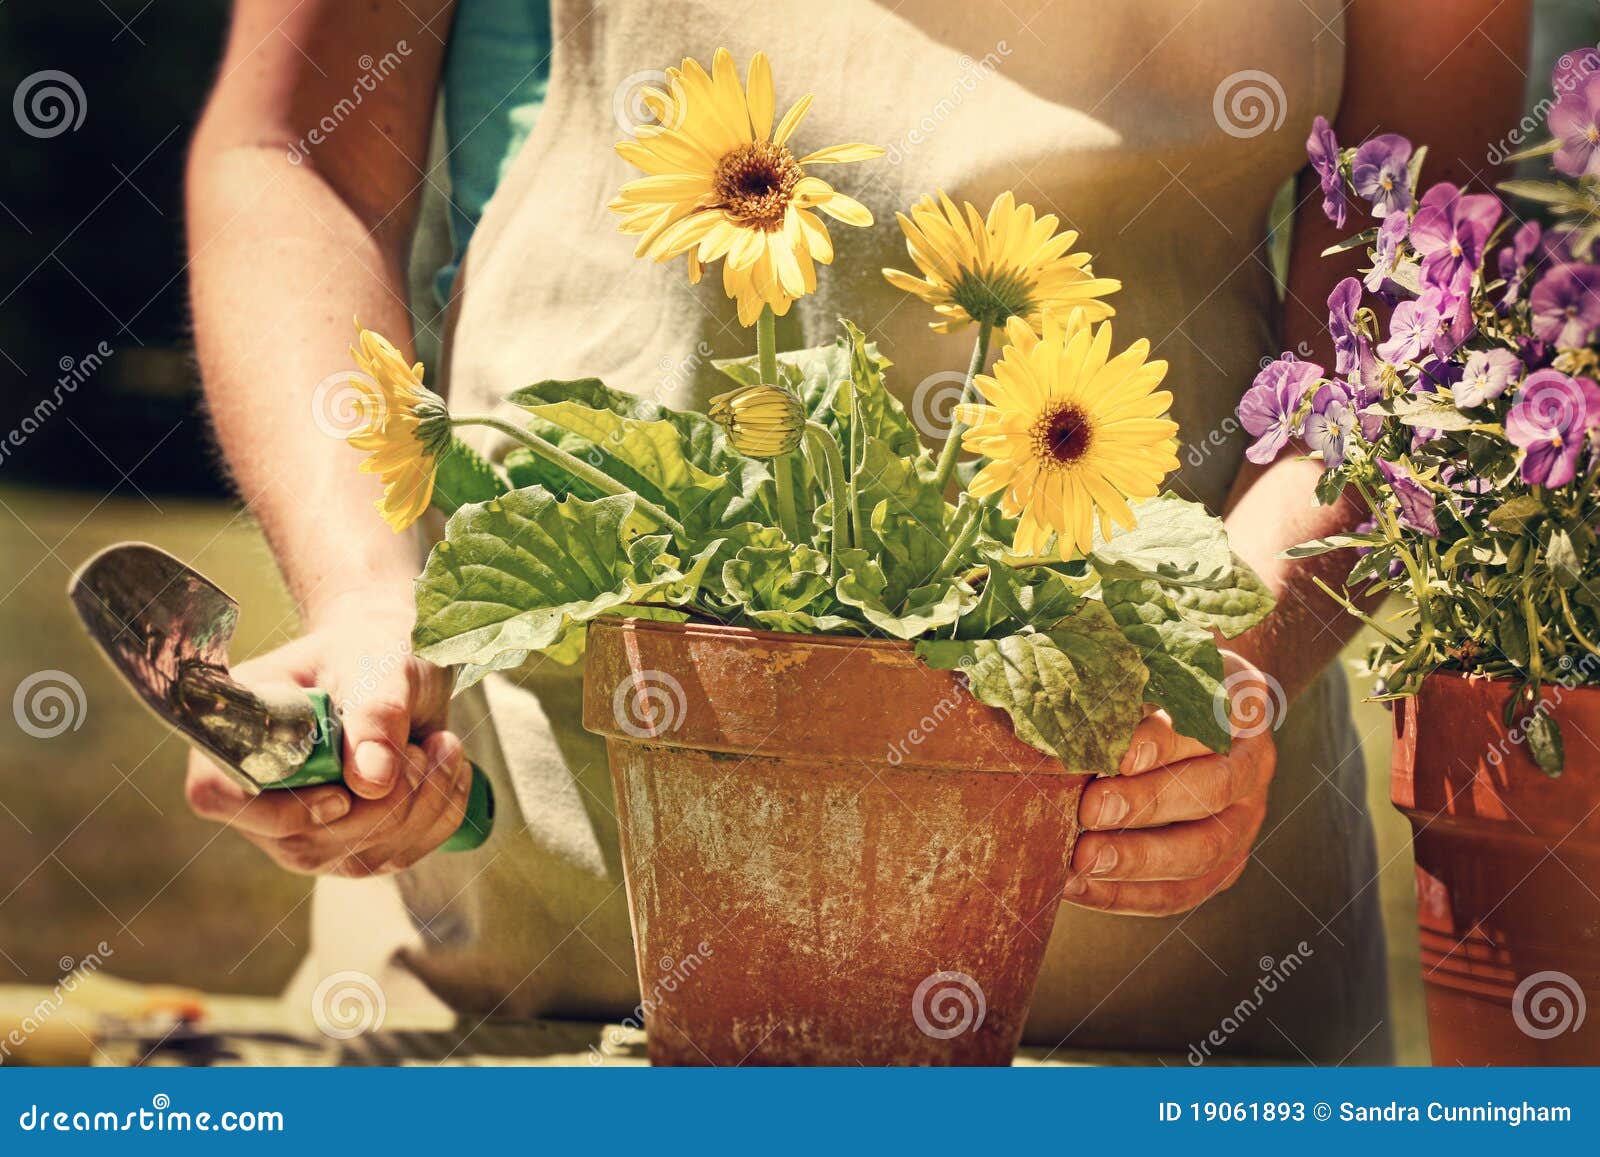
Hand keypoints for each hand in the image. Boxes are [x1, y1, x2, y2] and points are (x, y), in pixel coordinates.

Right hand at [183, 594, 472, 876]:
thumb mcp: (380, 665)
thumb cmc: (374, 655)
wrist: (398, 668)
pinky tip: (447, 768)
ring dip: (421, 803)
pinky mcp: (348, 850)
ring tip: (440, 745)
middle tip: (420, 744)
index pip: (217, 794)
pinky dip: (439, 813)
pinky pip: (398, 856)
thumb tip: (370, 782)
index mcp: (237, 732)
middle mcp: (257, 794)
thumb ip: (375, 713)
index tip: (342, 795)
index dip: (277, 809)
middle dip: (383, 800)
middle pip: (303, 841)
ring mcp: (300, 832)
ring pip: (358, 856)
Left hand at [1064, 651, 1277, 915]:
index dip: (1165, 744)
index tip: (1118, 755)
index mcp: (1239, 709)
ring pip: (1201, 851)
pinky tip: (1076, 887)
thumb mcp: (1144, 668)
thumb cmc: (1152, 684)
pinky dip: (1124, 895)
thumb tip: (1060, 701)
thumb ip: (1117, 684)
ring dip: (1138, 858)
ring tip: (1082, 858)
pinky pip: (1178, 893)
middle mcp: (1252, 767)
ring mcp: (1242, 822)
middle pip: (1211, 792)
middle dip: (1146, 804)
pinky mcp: (1221, 867)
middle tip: (1089, 808)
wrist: (1188, 715)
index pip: (1209, 727)